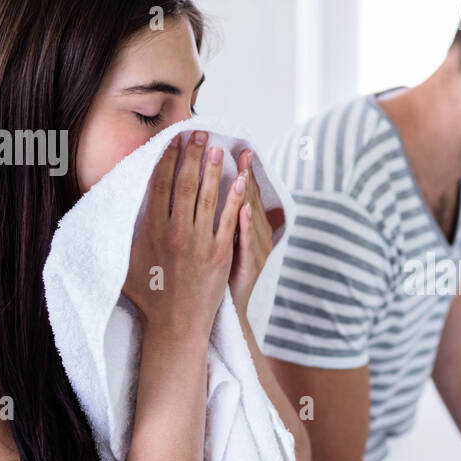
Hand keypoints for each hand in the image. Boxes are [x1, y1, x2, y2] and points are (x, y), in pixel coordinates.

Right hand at [122, 131, 246, 340]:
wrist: (175, 326)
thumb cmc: (148, 297)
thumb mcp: (121, 265)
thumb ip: (115, 239)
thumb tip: (94, 217)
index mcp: (150, 231)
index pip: (159, 186)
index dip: (167, 159)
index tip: (174, 141)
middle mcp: (174, 234)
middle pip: (184, 185)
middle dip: (192, 155)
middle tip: (199, 132)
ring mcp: (199, 244)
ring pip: (207, 197)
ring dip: (213, 169)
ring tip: (218, 147)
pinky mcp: (220, 255)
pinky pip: (228, 220)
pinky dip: (235, 198)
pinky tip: (240, 179)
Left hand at [228, 149, 274, 315]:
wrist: (222, 313)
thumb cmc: (214, 279)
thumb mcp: (220, 246)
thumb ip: (218, 220)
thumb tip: (208, 193)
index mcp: (244, 228)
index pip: (242, 191)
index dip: (240, 169)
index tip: (237, 146)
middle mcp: (252, 237)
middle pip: (249, 197)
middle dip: (245, 172)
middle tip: (244, 149)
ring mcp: (251, 252)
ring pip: (250, 216)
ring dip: (246, 192)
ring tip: (244, 169)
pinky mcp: (246, 267)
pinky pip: (246, 244)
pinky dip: (246, 227)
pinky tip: (244, 210)